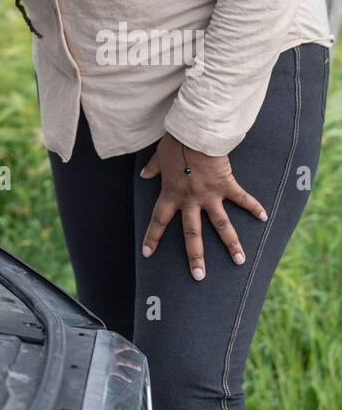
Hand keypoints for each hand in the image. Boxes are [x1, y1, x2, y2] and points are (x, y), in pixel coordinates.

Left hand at [138, 131, 268, 280]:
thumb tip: (144, 175)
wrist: (195, 132)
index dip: (152, 237)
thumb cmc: (175, 143)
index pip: (159, 219)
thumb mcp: (159, 156)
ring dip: (231, 244)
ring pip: (221, 225)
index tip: (147, 253)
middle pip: (192, 234)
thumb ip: (153, 169)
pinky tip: (264, 218)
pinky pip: (242, 199)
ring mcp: (210, 195)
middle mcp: (191, 200)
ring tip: (240, 261)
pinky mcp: (226, 185)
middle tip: (199, 277)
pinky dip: (253, 207)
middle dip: (195, 257)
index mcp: (171, 193)